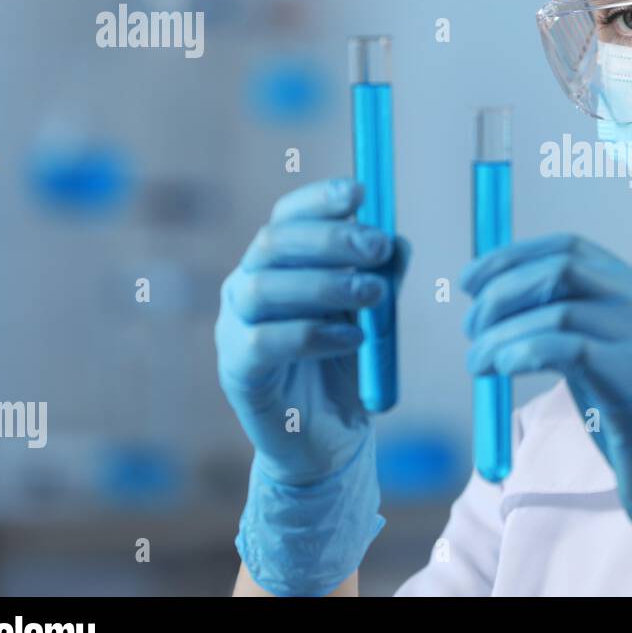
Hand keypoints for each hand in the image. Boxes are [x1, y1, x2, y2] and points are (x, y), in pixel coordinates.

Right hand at [215, 177, 408, 595]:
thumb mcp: (371, 314)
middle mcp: (245, 287)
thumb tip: (398, 242)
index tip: (360, 192)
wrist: (327, 440)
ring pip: (263, 288)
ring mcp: (233, 328)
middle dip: (329, 239)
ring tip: (373, 295)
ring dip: (324, 284)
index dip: (317, 200)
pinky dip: (314, 334)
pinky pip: (266, 342)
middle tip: (378, 248)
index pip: (285, 218)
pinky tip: (353, 340)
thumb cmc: (343, 366)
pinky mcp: (237, 370)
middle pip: (272, 244)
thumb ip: (382, 277)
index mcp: (275, 265)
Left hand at [461, 234, 631, 595]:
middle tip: (471, 331)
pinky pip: (569, 347)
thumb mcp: (602, 357)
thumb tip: (491, 297)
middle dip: (501, 294)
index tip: (469, 282)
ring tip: (477, 364)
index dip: (512, 257)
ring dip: (501, 334)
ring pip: (558, 310)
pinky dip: (522, 351)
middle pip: (561, 269)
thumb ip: (565, 323)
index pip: (570, 247)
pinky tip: (503, 368)